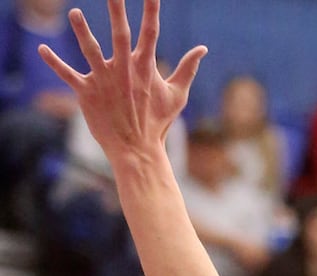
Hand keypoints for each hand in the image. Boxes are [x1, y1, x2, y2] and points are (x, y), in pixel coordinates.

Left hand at [38, 0, 205, 154]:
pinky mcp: (87, 93)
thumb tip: (203, 49)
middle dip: (117, 10)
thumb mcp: (177, 95)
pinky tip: (41, 49)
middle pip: (120, 33)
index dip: (151, 10)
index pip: (150, 32)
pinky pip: (67, 74)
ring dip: (81, 30)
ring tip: (75, 12)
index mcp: (145, 67)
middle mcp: (124, 70)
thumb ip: (187, 68)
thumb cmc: (158, 122)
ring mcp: (104, 80)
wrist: (137, 148)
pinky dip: (54, 62)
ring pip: (90, 50)